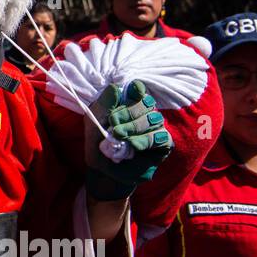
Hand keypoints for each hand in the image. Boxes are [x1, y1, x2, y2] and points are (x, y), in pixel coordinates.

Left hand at [85, 80, 172, 200]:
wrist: (102, 169)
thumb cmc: (98, 142)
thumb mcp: (94, 120)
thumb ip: (104, 104)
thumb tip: (115, 87)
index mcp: (128, 103)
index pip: (138, 90)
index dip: (136, 90)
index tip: (132, 91)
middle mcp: (144, 113)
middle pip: (146, 103)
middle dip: (128, 113)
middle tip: (113, 125)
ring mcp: (155, 128)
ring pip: (154, 119)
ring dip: (135, 127)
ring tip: (119, 136)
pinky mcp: (163, 144)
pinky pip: (160, 136)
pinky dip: (145, 139)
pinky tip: (132, 144)